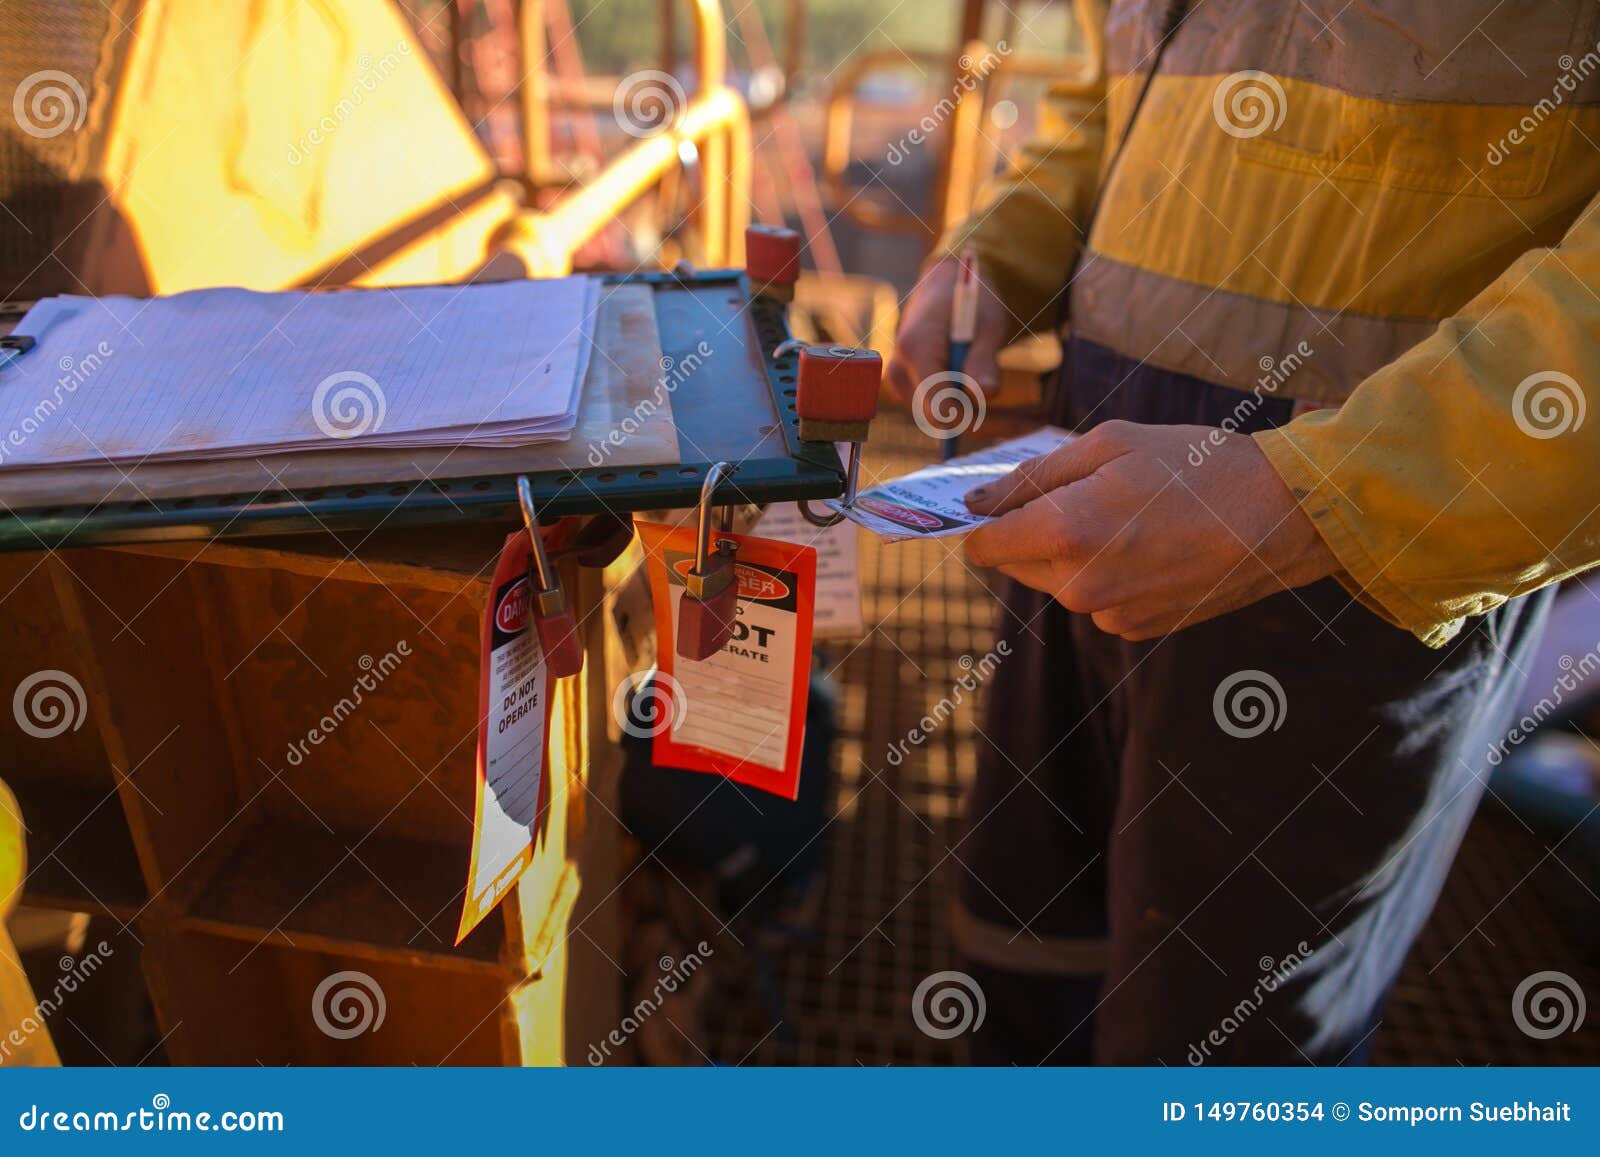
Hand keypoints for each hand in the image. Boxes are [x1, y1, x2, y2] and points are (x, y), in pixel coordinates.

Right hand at [886, 258, 1009, 419]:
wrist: (944, 286)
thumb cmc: (970, 300)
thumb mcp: (988, 323)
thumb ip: (985, 359)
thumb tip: (986, 394)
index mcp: (915, 349)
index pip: (935, 405)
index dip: (966, 416)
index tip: (990, 417)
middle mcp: (898, 369)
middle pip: (937, 415)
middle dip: (969, 410)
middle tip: (998, 392)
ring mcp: (897, 380)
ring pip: (937, 414)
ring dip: (964, 404)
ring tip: (978, 371)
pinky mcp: (904, 386)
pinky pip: (934, 407)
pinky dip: (956, 400)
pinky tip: (965, 376)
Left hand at [962, 421, 1339, 639]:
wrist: (1282, 517)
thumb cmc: (1197, 466)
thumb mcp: (1109, 444)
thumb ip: (1032, 475)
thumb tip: (978, 503)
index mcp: (1064, 532)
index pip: (982, 546)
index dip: (984, 522)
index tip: (998, 502)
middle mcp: (1078, 586)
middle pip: (1014, 565)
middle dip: (1030, 532)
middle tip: (1081, 494)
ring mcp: (1108, 615)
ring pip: (1055, 583)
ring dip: (1069, 553)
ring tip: (1127, 516)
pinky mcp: (1135, 629)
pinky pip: (1094, 600)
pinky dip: (1105, 574)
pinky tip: (1149, 545)